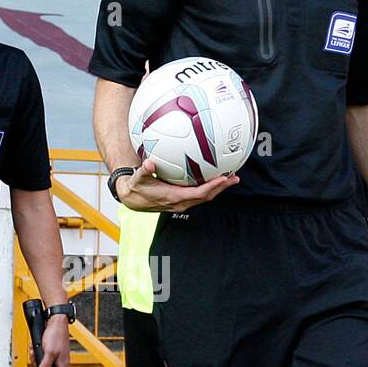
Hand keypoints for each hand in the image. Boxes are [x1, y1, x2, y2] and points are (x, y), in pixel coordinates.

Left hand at [36, 314, 69, 366]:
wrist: (55, 321)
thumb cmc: (56, 335)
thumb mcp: (49, 352)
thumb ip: (45, 366)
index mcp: (63, 366)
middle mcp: (60, 364)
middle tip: (34, 366)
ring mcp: (55, 358)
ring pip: (42, 366)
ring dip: (36, 360)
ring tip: (34, 351)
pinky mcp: (50, 352)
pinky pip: (41, 358)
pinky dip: (36, 354)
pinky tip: (34, 347)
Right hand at [116, 157, 238, 211]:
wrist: (132, 199)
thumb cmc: (136, 188)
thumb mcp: (137, 179)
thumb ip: (144, 171)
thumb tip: (149, 163)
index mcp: (173, 197)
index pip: (197, 193)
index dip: (212, 187)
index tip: (223, 178)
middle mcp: (180, 203)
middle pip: (206, 197)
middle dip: (221, 188)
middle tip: (235, 178)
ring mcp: (182, 203)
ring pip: (205, 197)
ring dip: (218, 189)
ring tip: (230, 178)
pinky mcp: (181, 201)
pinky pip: (199, 195)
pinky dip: (209, 188)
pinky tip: (214, 179)